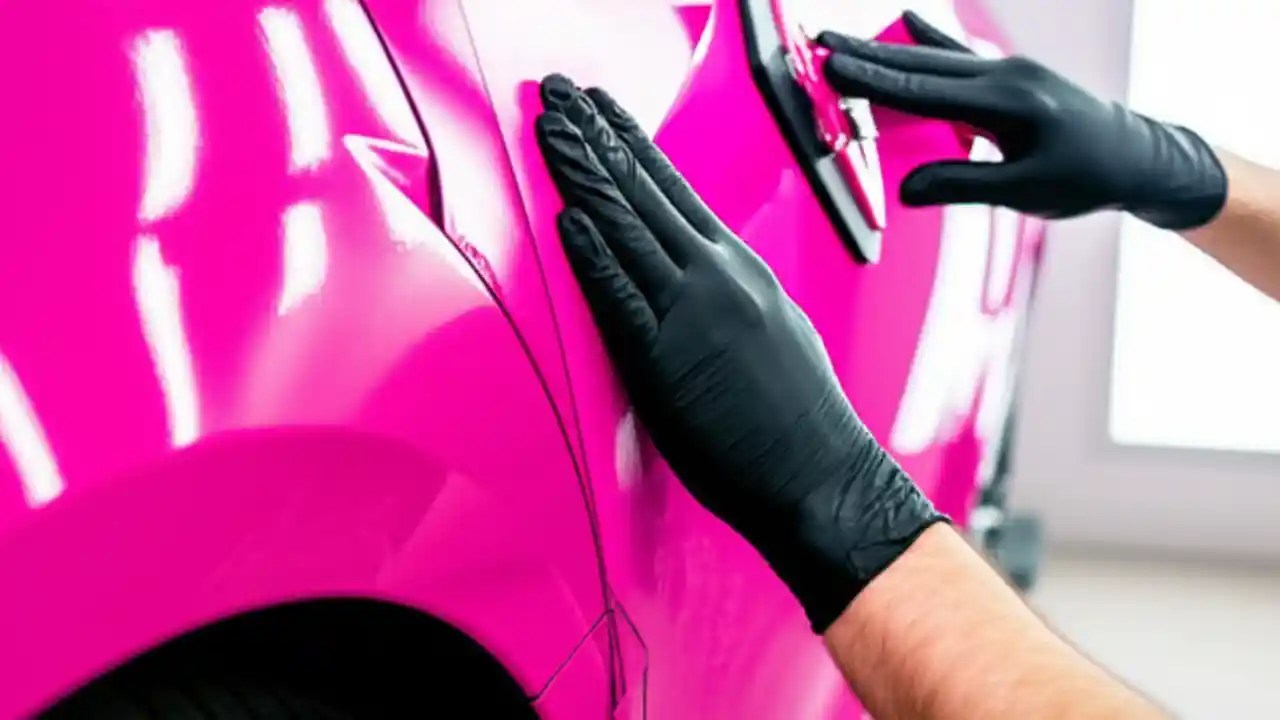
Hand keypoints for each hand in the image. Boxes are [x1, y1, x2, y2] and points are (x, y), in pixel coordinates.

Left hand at [536, 74, 943, 630]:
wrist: (823, 475)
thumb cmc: (801, 418)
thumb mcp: (778, 329)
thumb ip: (734, 295)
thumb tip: (708, 280)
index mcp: (742, 271)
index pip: (675, 190)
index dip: (632, 144)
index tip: (602, 110)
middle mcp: (718, 279)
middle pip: (644, 192)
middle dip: (595, 137)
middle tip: (560, 92)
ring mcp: (691, 315)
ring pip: (627, 229)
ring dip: (583, 174)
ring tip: (550, 129)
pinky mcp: (664, 362)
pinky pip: (621, 297)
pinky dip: (593, 254)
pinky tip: (570, 219)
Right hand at [819, 11, 1226, 229]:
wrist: (1135, 155)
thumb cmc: (1085, 178)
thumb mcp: (1025, 193)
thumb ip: (964, 186)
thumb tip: (907, 190)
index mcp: (1005, 104)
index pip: (924, 92)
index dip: (874, 81)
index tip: (834, 68)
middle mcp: (1002, 77)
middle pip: (919, 65)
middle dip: (865, 55)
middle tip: (819, 44)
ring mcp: (1006, 70)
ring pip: (933, 58)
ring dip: (884, 49)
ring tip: (841, 39)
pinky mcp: (1007, 76)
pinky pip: (956, 56)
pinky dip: (926, 40)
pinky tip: (906, 20)